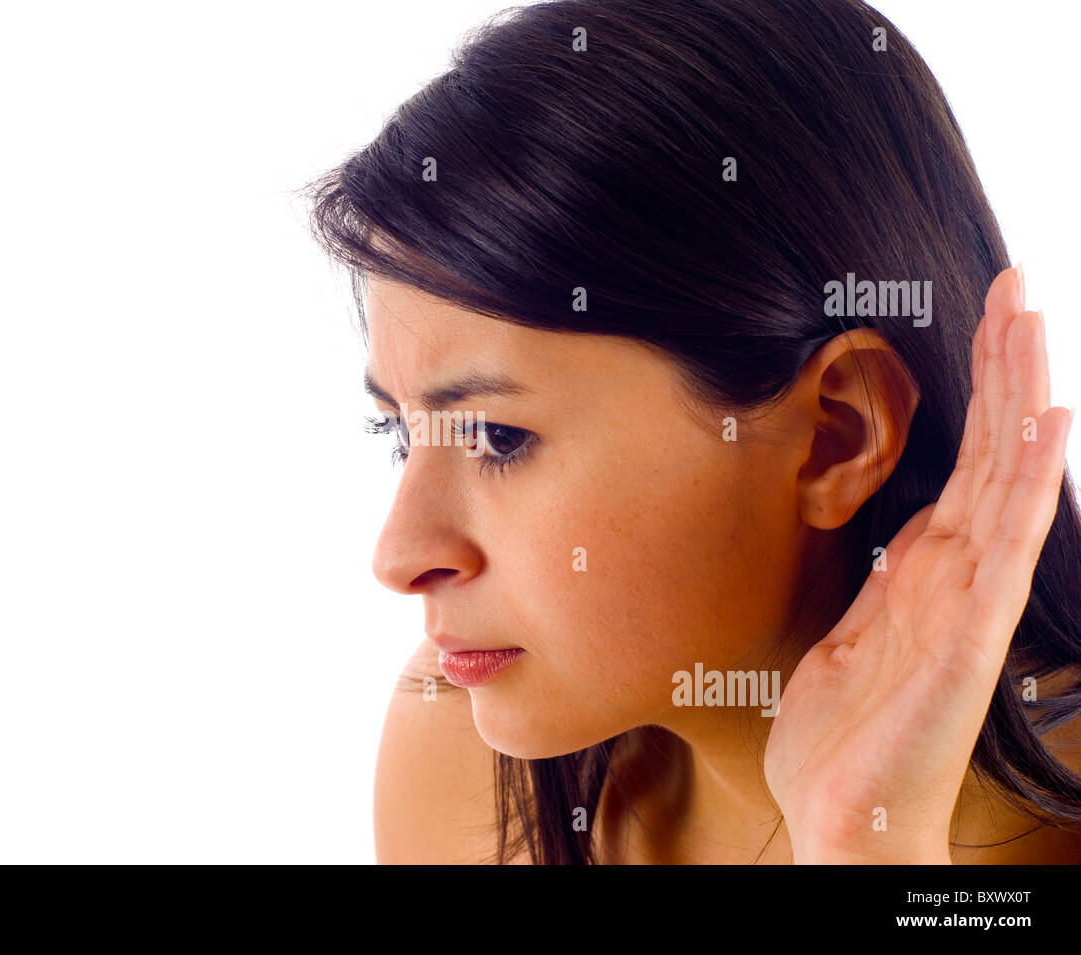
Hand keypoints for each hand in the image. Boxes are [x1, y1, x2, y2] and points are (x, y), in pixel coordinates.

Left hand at [763, 264, 1073, 863]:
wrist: (845, 819)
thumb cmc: (843, 740)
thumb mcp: (846, 643)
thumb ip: (878, 590)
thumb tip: (897, 543)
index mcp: (922, 572)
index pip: (959, 463)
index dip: (975, 392)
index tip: (982, 320)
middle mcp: (955, 576)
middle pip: (988, 451)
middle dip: (1002, 367)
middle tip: (1013, 282)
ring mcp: (969, 602)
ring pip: (1005, 478)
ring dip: (1020, 396)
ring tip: (1033, 320)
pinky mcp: (968, 637)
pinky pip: (1004, 546)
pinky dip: (1027, 485)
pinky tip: (1046, 426)